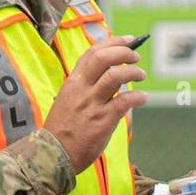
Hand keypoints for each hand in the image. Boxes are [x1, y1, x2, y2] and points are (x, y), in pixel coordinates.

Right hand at [43, 35, 147, 174]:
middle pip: (104, 59)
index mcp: (72, 83)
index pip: (92, 53)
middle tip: (136, 58)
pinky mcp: (102, 120)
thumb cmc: (63, 129)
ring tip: (141, 76)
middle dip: (124, 53)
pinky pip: (126, 101)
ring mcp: (91, 104)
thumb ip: (86, 87)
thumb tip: (113, 74)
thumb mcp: (68, 100)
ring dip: (134, 72)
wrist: (53, 154)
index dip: (112, 42)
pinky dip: (139, 96)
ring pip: (116, 76)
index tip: (128, 40)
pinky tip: (142, 98)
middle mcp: (81, 90)